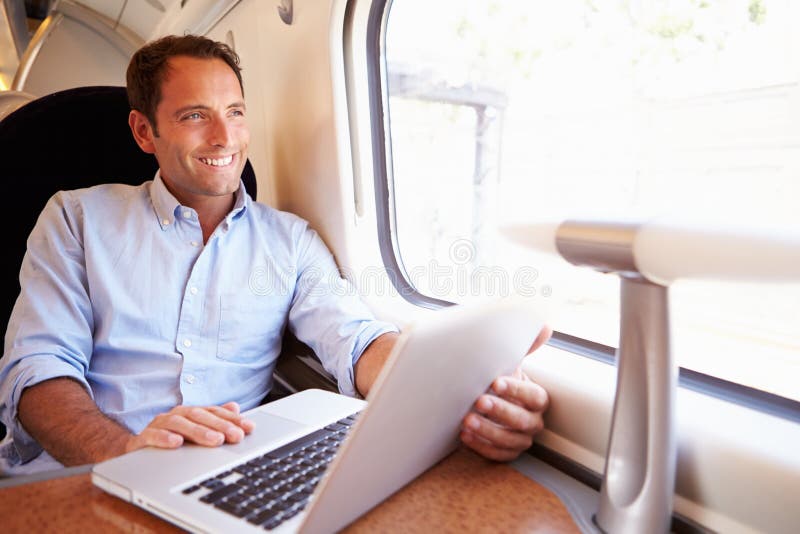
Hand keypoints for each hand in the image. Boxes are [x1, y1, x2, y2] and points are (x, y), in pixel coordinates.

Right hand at [124, 401, 255, 453]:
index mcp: (189, 413)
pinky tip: (177, 443)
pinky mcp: (141, 439)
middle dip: (220, 426)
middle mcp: (175, 415)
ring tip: (214, 440)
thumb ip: (214, 419)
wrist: (131, 448)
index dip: (232, 420)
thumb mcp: (194, 431)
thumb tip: (235, 406)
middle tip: (235, 436)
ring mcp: (158, 425)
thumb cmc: (168, 438)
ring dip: (198, 431)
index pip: (214, 413)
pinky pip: (152, 436)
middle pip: (200, 416)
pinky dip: (165, 438)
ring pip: (179, 424)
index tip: (249, 428)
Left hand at [460, 326, 551, 461]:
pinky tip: (465, 436)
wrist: (486, 400)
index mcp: (537, 399)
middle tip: (478, 401)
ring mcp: (521, 439)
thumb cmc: (499, 379)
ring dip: (488, 431)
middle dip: (500, 411)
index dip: (517, 390)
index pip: (534, 397)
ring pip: (510, 441)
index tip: (495, 382)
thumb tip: (545, 326)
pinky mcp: (507, 453)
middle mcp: (533, 421)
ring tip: (467, 421)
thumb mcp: (510, 362)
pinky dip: (481, 447)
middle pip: (522, 421)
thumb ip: (526, 345)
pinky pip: (498, 455)